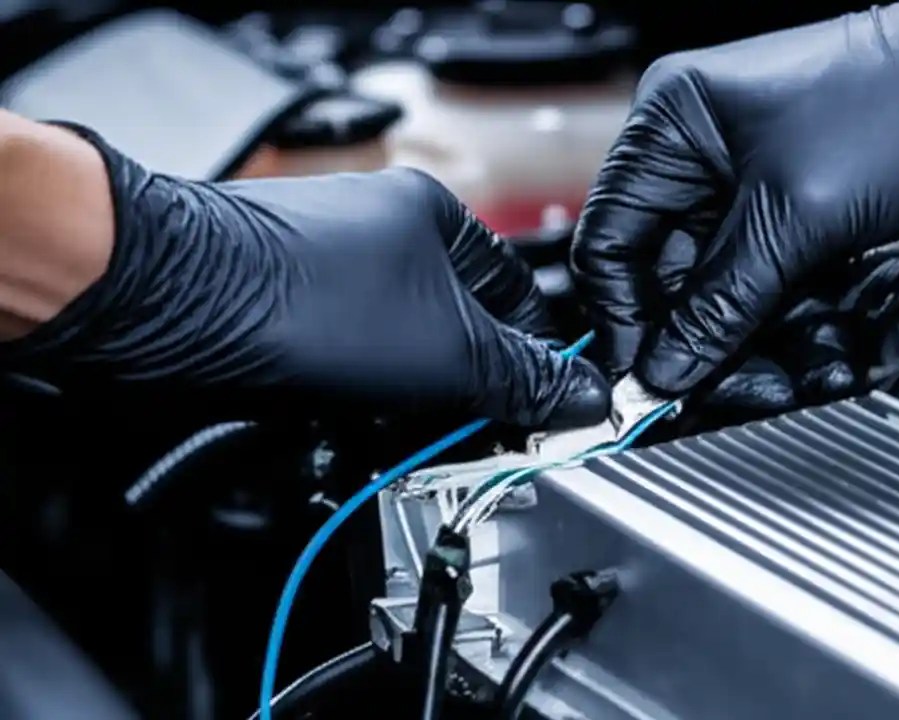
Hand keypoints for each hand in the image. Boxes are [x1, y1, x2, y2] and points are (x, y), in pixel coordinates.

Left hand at [0, 124, 608, 427]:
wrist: (165, 307)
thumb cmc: (297, 296)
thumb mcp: (446, 353)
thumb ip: (524, 380)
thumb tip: (585, 398)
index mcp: (436, 221)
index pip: (521, 303)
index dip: (538, 365)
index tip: (544, 416)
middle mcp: (381, 241)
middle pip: (457, 338)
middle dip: (463, 399)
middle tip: (470, 444)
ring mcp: (328, 279)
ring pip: (398, 365)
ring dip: (405, 414)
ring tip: (399, 444)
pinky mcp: (282, 321)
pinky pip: (344, 377)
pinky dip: (352, 412)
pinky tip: (343, 435)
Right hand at [572, 0, 898, 395]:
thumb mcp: (796, 216)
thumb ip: (721, 304)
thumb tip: (666, 369)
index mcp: (672, 130)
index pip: (609, 246)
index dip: (627, 323)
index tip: (655, 381)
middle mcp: (701, 160)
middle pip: (677, 286)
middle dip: (723, 344)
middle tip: (761, 386)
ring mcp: (751, 191)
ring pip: (735, 300)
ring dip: (784, 336)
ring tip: (829, 355)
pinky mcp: (799, 217)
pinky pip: (784, 290)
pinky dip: (822, 310)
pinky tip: (866, 296)